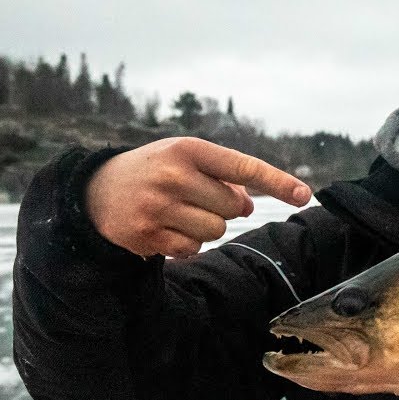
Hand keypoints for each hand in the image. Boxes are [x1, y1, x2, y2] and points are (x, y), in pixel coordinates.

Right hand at [85, 137, 311, 257]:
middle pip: (234, 208)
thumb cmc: (155, 170)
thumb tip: (248, 205)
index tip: (304, 194)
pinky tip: (166, 228)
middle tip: (198, 198)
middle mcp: (172, 175)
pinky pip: (194, 249)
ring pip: (217, 231)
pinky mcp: (146, 235)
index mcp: (187, 149)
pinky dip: (188, 244)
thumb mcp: (185, 159)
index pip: (242, 167)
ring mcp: (157, 207)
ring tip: (179, 213)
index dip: (277, 182)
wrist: (94, 191)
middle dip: (225, 208)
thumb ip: (223, 176)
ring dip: (207, 227)